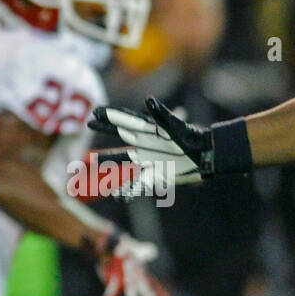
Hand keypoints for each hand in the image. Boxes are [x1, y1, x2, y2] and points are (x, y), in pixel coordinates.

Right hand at [89, 97, 210, 182]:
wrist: (206, 157)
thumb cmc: (192, 138)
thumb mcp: (176, 127)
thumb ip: (161, 115)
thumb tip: (148, 100)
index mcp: (150, 130)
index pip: (126, 121)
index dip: (111, 115)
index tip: (96, 111)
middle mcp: (146, 143)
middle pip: (121, 136)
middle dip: (106, 129)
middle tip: (89, 124)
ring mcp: (149, 159)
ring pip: (124, 160)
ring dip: (109, 161)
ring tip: (94, 160)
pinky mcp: (155, 175)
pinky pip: (137, 182)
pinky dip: (127, 190)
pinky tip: (117, 195)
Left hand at [94, 233, 171, 295]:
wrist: (112, 247)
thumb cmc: (127, 248)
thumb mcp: (136, 248)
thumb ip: (144, 251)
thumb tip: (151, 251)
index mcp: (144, 273)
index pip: (155, 286)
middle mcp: (136, 281)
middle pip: (147, 295)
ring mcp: (125, 284)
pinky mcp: (113, 282)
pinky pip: (110, 294)